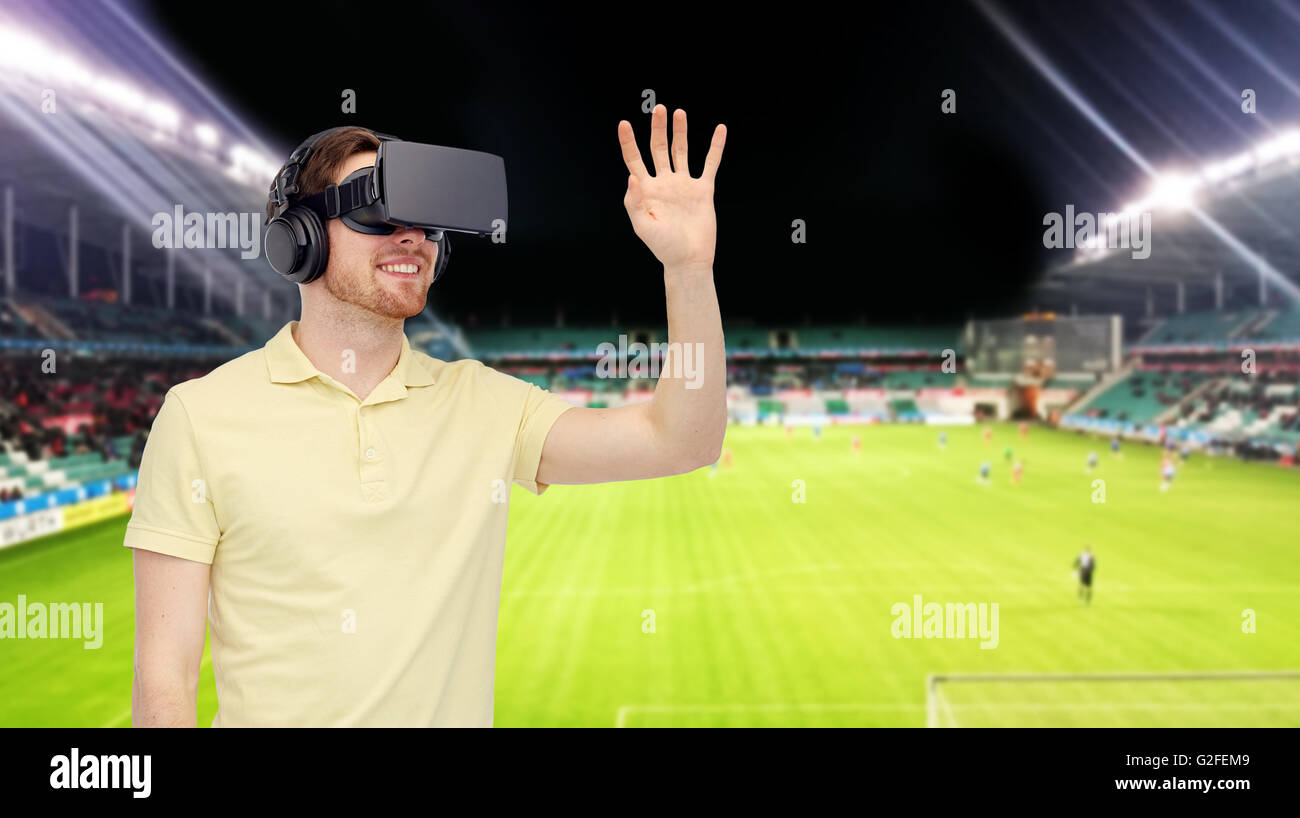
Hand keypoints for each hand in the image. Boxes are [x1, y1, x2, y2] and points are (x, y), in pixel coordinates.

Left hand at [617, 104, 725, 269]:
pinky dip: (715, 147)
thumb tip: (631, 176)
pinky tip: (720, 129)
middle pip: (658, 149)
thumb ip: (633, 203)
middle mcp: (664, 183)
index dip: (628, 142)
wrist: (689, 260)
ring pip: (681, 151)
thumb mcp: (643, 228)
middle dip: (657, 129)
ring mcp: (684, 185)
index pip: (635, 160)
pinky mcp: (703, 190)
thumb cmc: (664, 248)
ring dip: (680, 132)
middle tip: (658, 108)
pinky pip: (710, 164)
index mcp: (646, 191)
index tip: (624, 124)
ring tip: (679, 112)